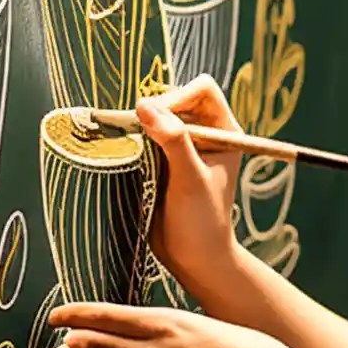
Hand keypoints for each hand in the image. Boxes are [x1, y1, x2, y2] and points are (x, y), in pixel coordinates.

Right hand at [136, 74, 243, 282]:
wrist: (194, 257)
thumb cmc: (202, 220)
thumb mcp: (190, 179)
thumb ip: (172, 140)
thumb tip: (144, 105)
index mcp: (224, 130)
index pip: (202, 90)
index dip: (178, 95)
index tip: (156, 117)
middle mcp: (205, 132)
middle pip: (176, 98)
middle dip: (156, 108)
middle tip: (135, 129)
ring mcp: (183, 145)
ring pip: (157, 116)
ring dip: (141, 124)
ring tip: (126, 138)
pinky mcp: (162, 160)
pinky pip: (144, 136)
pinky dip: (133, 139)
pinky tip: (123, 150)